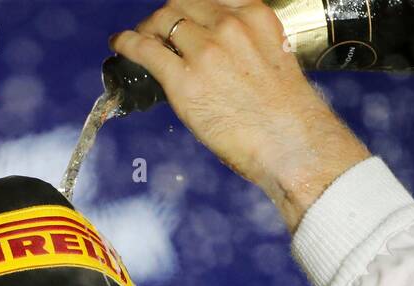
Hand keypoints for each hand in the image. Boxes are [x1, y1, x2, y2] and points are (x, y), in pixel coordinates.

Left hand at [110, 0, 369, 230]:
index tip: (184, 14)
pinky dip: (127, 43)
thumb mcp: (277, 59)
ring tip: (140, 40)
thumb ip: (249, 45)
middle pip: (182, 4)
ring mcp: (206, 50)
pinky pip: (145, 49)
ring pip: (163, 22)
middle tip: (156, 30)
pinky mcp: (184, 80)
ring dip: (148, 29)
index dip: (192, 6)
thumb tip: (221, 55)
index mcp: (254, 16)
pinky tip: (120, 44)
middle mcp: (229, 25)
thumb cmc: (288, 115)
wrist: (293, 145)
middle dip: (166, 16)